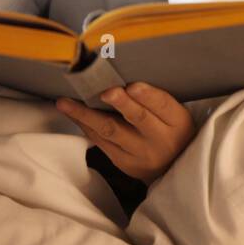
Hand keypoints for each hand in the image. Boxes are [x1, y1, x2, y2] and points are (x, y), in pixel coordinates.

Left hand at [56, 83, 195, 184]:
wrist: (173, 168)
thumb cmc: (171, 130)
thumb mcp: (176, 114)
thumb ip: (156, 99)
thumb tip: (122, 76)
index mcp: (178, 122)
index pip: (163, 105)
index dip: (148, 95)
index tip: (133, 86)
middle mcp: (161, 140)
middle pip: (138, 118)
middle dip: (120, 104)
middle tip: (105, 91)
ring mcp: (140, 154)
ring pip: (111, 131)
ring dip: (86, 115)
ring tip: (65, 103)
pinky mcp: (123, 163)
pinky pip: (101, 142)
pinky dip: (86, 125)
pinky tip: (73, 114)